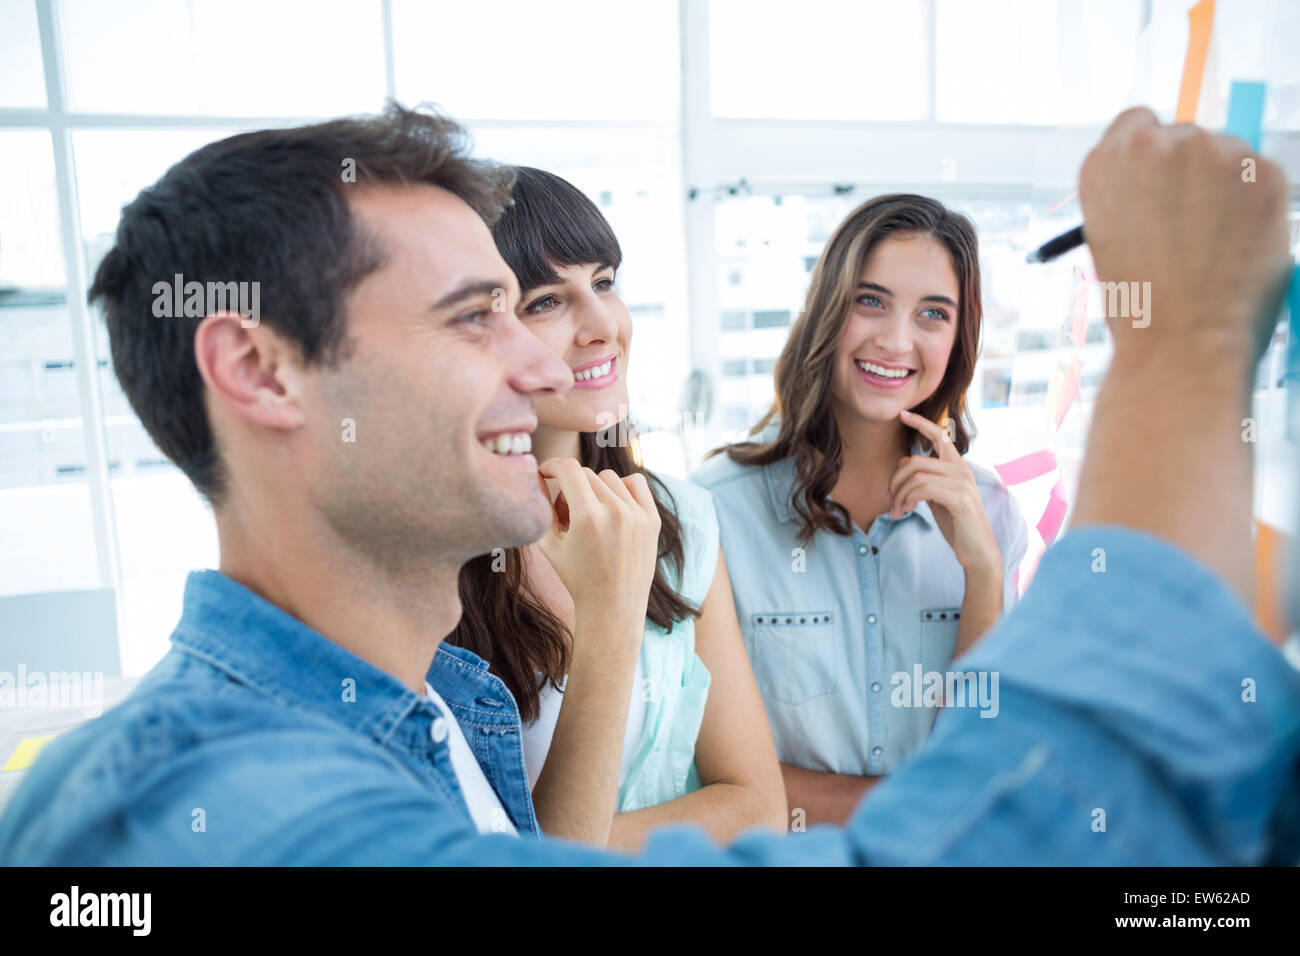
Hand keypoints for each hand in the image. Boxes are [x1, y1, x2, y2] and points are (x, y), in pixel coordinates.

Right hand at [536, 458, 661, 634]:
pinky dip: (622, 488)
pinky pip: (635, 483)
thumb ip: (542, 507)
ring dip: (595, 489)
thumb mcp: (549, 544)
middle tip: (566, 514)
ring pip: (609, 478)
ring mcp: (637, 515)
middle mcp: (615, 512)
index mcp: (588, 517)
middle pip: (587, 475)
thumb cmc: (576, 578)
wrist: (612, 607)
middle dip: (571, 488)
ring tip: (590, 515)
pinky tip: (613, 506)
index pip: (568, 468)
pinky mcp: (652, 519)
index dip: (552, 465)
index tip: (546, 473)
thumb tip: (539, 476)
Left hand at [890, 410, 1001, 574]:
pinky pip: (924, 489)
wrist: (976, 550)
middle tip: (889, 499)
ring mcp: (963, 483)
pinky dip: (908, 500)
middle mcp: (962, 470)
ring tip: (897, 511)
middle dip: (895, 480)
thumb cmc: (956, 524)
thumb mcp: (935, 498)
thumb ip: (923, 479)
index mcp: (957, 467)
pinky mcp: (960, 499)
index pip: (939, 436)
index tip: (901, 414)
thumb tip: (903, 460)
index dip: (920, 423)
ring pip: (916, 476)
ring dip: (900, 495)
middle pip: (915, 462)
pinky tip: (905, 512)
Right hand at [1078, 107, 1291, 367]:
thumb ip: (1136, 195)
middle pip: (1185, 137)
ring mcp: (1215, 153)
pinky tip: (1239, 247)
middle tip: (1190, 225)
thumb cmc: (1141, 305)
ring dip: (1226, 188)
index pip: (1136, 123)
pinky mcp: (1265, 172)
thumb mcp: (1110, 238)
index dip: (1149, 158)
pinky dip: (1257, 206)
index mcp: (1107, 162)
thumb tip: (1171, 184)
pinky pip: (1263, 178)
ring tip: (1213, 246)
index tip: (1159, 182)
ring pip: (1229, 155)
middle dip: (1190, 174)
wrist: (1182, 342)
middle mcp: (1158, 145)